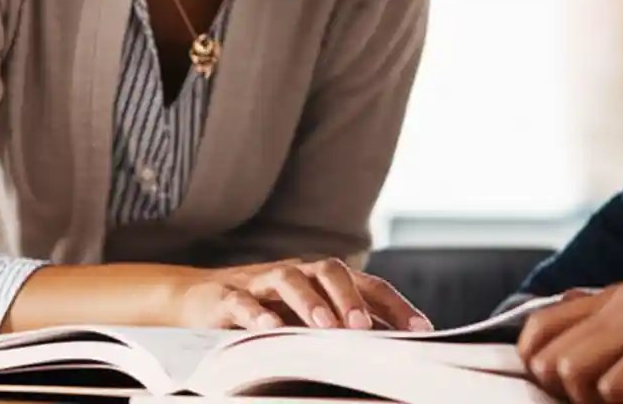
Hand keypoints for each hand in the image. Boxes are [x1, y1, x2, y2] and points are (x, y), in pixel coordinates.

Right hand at [175, 258, 433, 332]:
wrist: (199, 298)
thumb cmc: (267, 311)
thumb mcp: (308, 320)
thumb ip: (346, 329)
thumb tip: (394, 352)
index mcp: (325, 280)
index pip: (369, 286)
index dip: (396, 306)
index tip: (422, 330)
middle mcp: (298, 273)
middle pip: (330, 271)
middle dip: (350, 298)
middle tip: (365, 328)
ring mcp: (261, 282)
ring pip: (289, 280)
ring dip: (311, 302)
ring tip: (327, 328)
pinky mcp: (226, 297)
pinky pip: (243, 302)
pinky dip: (257, 315)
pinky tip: (270, 331)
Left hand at [518, 283, 622, 403]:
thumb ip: (613, 340)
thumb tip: (550, 364)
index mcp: (618, 295)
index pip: (539, 324)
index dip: (539, 365)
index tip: (568, 393)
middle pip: (545, 351)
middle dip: (563, 390)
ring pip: (569, 370)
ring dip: (591, 400)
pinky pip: (612, 389)